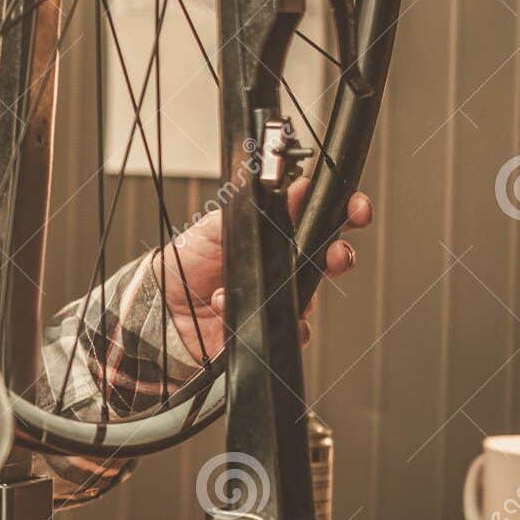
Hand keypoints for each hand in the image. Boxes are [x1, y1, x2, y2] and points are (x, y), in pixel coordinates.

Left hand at [160, 176, 373, 363]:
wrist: (164, 299)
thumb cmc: (191, 259)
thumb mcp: (219, 223)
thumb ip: (256, 208)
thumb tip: (293, 187)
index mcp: (279, 235)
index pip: (324, 222)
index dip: (347, 214)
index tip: (356, 211)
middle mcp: (286, 267)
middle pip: (331, 261)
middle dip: (341, 256)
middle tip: (335, 256)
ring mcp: (279, 298)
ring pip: (311, 298)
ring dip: (294, 294)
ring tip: (265, 287)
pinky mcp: (268, 328)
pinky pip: (290, 332)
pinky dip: (268, 322)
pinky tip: (234, 309)